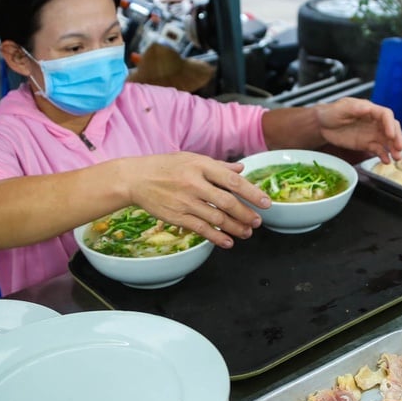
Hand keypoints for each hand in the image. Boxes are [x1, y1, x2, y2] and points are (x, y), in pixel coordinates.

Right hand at [123, 152, 270, 248]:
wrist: (135, 178)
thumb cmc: (166, 166)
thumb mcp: (192, 158)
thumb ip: (218, 166)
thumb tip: (241, 169)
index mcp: (201, 166)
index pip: (232, 181)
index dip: (252, 193)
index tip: (266, 202)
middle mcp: (194, 183)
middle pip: (227, 202)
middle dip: (246, 214)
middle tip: (257, 221)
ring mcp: (185, 201)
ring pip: (216, 218)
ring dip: (235, 228)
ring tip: (247, 233)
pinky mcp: (176, 216)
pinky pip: (201, 229)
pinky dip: (216, 237)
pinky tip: (227, 242)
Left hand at [315, 97, 401, 163]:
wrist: (322, 125)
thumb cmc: (331, 112)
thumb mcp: (340, 108)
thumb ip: (354, 108)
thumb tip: (368, 108)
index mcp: (369, 109)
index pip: (385, 115)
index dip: (390, 124)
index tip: (390, 135)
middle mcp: (374, 121)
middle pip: (391, 128)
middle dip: (397, 138)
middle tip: (399, 148)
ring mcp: (371, 133)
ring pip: (387, 141)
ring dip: (393, 149)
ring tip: (397, 158)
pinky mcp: (367, 144)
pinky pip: (378, 150)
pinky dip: (383, 155)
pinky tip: (386, 161)